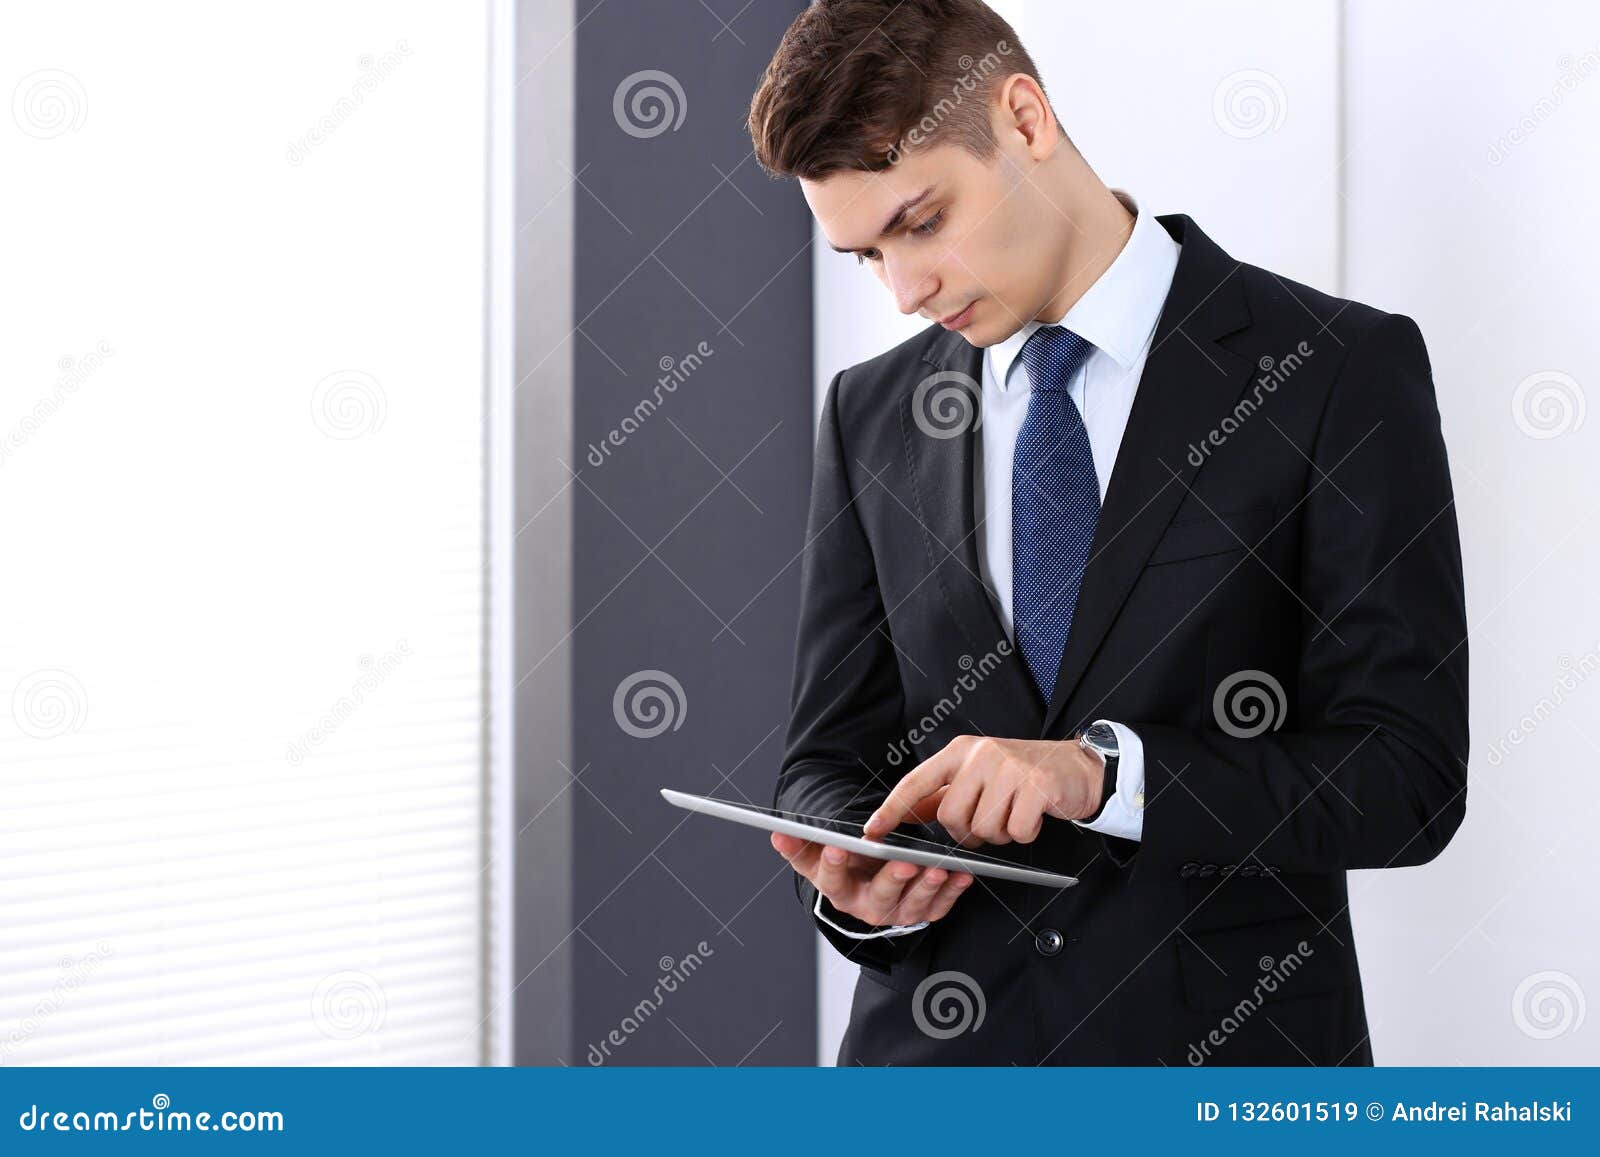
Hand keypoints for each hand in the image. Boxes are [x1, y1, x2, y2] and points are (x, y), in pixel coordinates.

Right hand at [769, 832, 973, 927]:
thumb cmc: (847, 866)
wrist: (869, 884)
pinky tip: (960, 875)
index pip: (832, 881)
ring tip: (937, 868)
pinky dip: (952, 892)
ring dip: (927, 886)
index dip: (833, 865)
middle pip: (880, 897)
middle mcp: (869, 908)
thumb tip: (777, 834)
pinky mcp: (924, 913)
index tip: (837, 848)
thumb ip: (800, 846)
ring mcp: (899, 913)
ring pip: (914, 904)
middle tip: (904, 861)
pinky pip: (940, 906)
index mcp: (841, 893)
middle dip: (893, 879)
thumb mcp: (820, 857)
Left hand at [863, 734, 1103, 846]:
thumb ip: (942, 794)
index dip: (891, 809)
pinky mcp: (1037, 787)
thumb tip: (905, 813)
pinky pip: (1015, 832)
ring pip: (982, 830)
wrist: (1077, 767)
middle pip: (951, 817)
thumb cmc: (1022, 776)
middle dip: (968, 832)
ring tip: (1014, 815)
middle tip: (991, 820)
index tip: (872, 832)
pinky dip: (1024, 834)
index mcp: (962, 751)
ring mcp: (1010, 769)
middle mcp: (982, 755)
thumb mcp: (978, 776)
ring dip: (999, 835)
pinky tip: (1033, 816)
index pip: (916, 783)